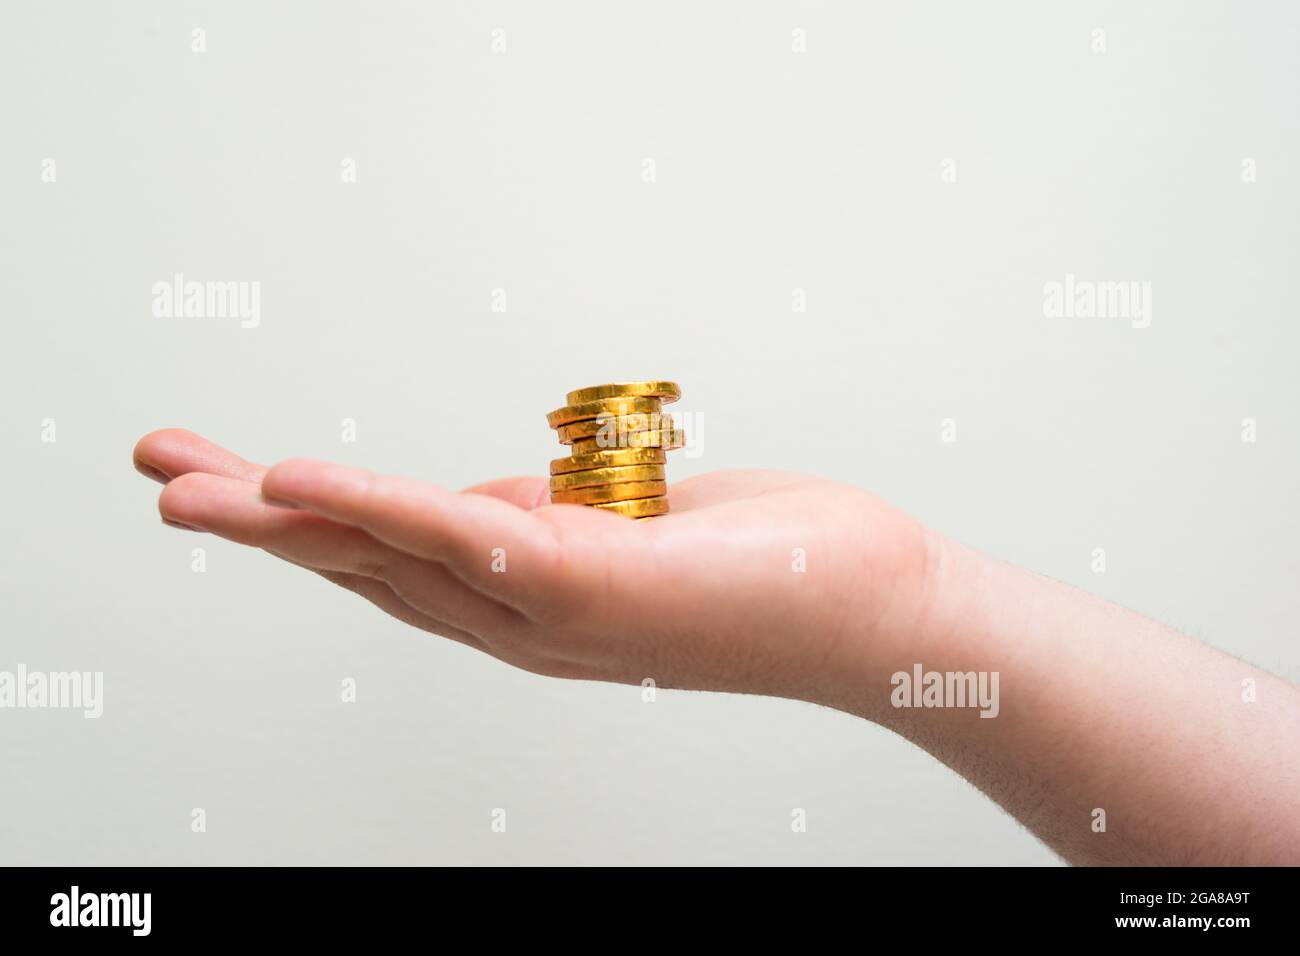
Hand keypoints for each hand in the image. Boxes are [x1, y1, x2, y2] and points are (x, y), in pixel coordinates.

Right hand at [133, 429, 931, 707]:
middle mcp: (526, 621)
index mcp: (533, 599)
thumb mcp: (638, 528)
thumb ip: (557, 522)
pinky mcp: (589, 585)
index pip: (401, 560)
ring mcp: (551, 611)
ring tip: (188, 485)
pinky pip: (464, 539)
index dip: (312, 522)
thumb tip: (499, 498)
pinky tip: (304, 482)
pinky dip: (377, 506)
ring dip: (281, 518)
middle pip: (368, 566)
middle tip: (164, 476)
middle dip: (259, 523)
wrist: (874, 612)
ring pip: (390, 556)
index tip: (244, 479)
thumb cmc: (771, 565)